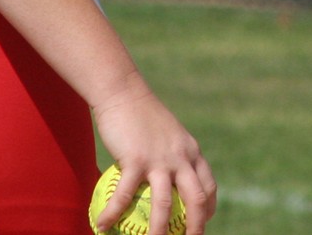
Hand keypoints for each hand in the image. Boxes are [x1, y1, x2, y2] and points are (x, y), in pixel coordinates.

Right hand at [90, 76, 215, 234]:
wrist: (122, 92)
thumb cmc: (140, 112)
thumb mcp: (166, 132)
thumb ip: (171, 152)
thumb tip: (166, 173)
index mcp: (190, 151)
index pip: (209, 185)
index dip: (209, 208)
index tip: (202, 221)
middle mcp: (181, 157)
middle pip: (197, 200)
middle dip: (195, 227)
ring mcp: (159, 160)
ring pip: (165, 205)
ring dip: (160, 231)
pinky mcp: (135, 160)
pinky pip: (125, 195)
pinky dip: (114, 213)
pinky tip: (102, 225)